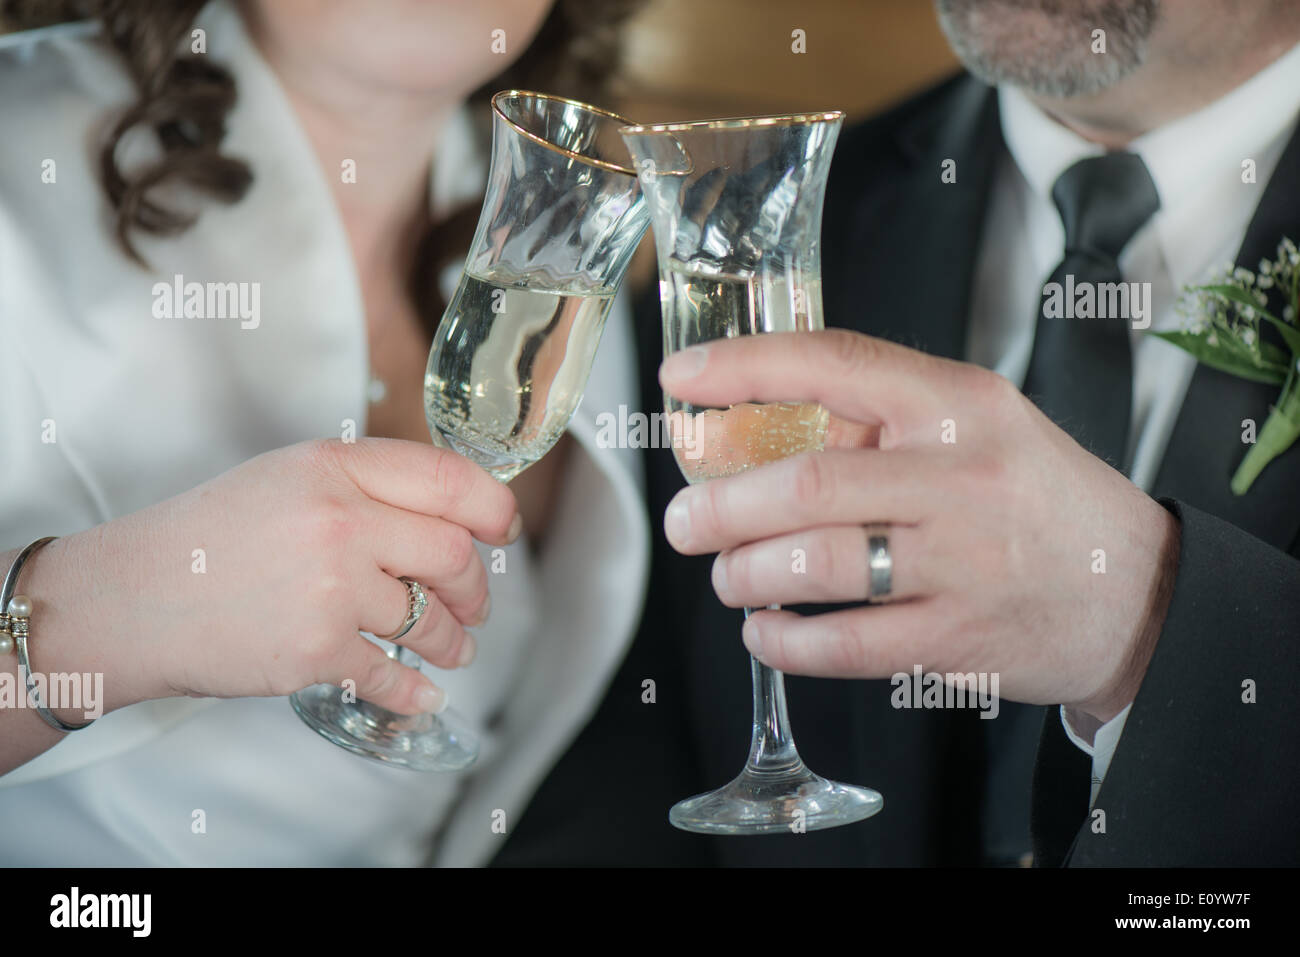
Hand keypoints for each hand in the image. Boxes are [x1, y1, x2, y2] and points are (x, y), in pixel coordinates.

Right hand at [24, 438, 518, 716]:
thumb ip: (366, 485)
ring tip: (454, 646)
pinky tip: (422, 693)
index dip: (492, 509)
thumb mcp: (288, 478)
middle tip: (474, 604)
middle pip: (453, 554)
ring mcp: (331, 589)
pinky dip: (414, 690)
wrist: (130, 597)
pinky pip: (392, 675)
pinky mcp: (315, 651)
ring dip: (453, 639)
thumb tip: (449, 516)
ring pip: (430, 619)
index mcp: (336, 467)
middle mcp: (340, 522)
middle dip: (476, 587)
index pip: (449, 481)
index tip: (503, 530)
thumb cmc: (210, 536)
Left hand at [659, 330, 1179, 723]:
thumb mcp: (978, 427)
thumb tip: (747, 430)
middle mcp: (962, 477)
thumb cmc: (1035, 498)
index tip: (680, 381)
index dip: (743, 369)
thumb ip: (878, 421)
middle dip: (720, 507)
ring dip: (745, 575)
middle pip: (807, 483)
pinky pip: (845, 645)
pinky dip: (784, 641)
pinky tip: (767, 631)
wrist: (1139, 591)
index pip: (834, 364)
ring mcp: (963, 563)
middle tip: (683, 522)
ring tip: (728, 577)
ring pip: (817, 566)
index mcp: (960, 404)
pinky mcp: (959, 639)